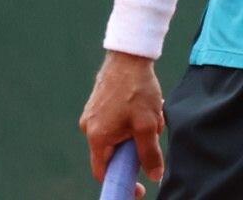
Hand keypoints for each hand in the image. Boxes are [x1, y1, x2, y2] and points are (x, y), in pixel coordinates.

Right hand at [79, 50, 165, 196]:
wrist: (128, 55)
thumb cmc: (136, 89)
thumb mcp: (147, 124)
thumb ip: (149, 153)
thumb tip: (154, 176)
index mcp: (97, 137)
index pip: (104, 172)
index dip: (121, 182)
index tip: (138, 187)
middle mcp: (88, 128)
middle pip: (111, 154)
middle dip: (134, 149)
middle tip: (151, 136)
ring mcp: (91, 116)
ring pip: (115, 137)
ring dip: (134, 132)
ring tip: (149, 115)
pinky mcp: (97, 105)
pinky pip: (113, 123)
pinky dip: (129, 121)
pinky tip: (142, 106)